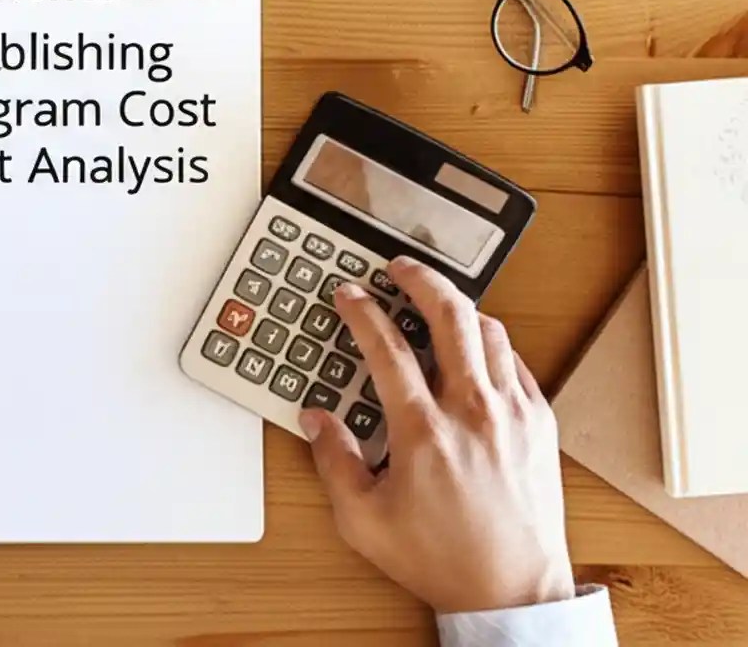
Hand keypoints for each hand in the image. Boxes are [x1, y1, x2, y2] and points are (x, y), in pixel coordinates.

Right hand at [300, 256, 573, 613]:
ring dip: (461, 309)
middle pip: (449, 315)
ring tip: (439, 305)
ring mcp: (513, 413)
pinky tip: (478, 351)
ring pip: (490, 332)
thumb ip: (333, 462)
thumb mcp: (364, 521)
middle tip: (401, 267)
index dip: (362, 312)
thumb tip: (317, 420)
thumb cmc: (442, 558)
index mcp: (423, 430)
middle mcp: (472, 410)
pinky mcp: (540, 423)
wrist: (512, 589)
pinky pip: (517, 363)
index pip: (387, 347)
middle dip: (421, 279)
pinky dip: (493, 346)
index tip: (350, 295)